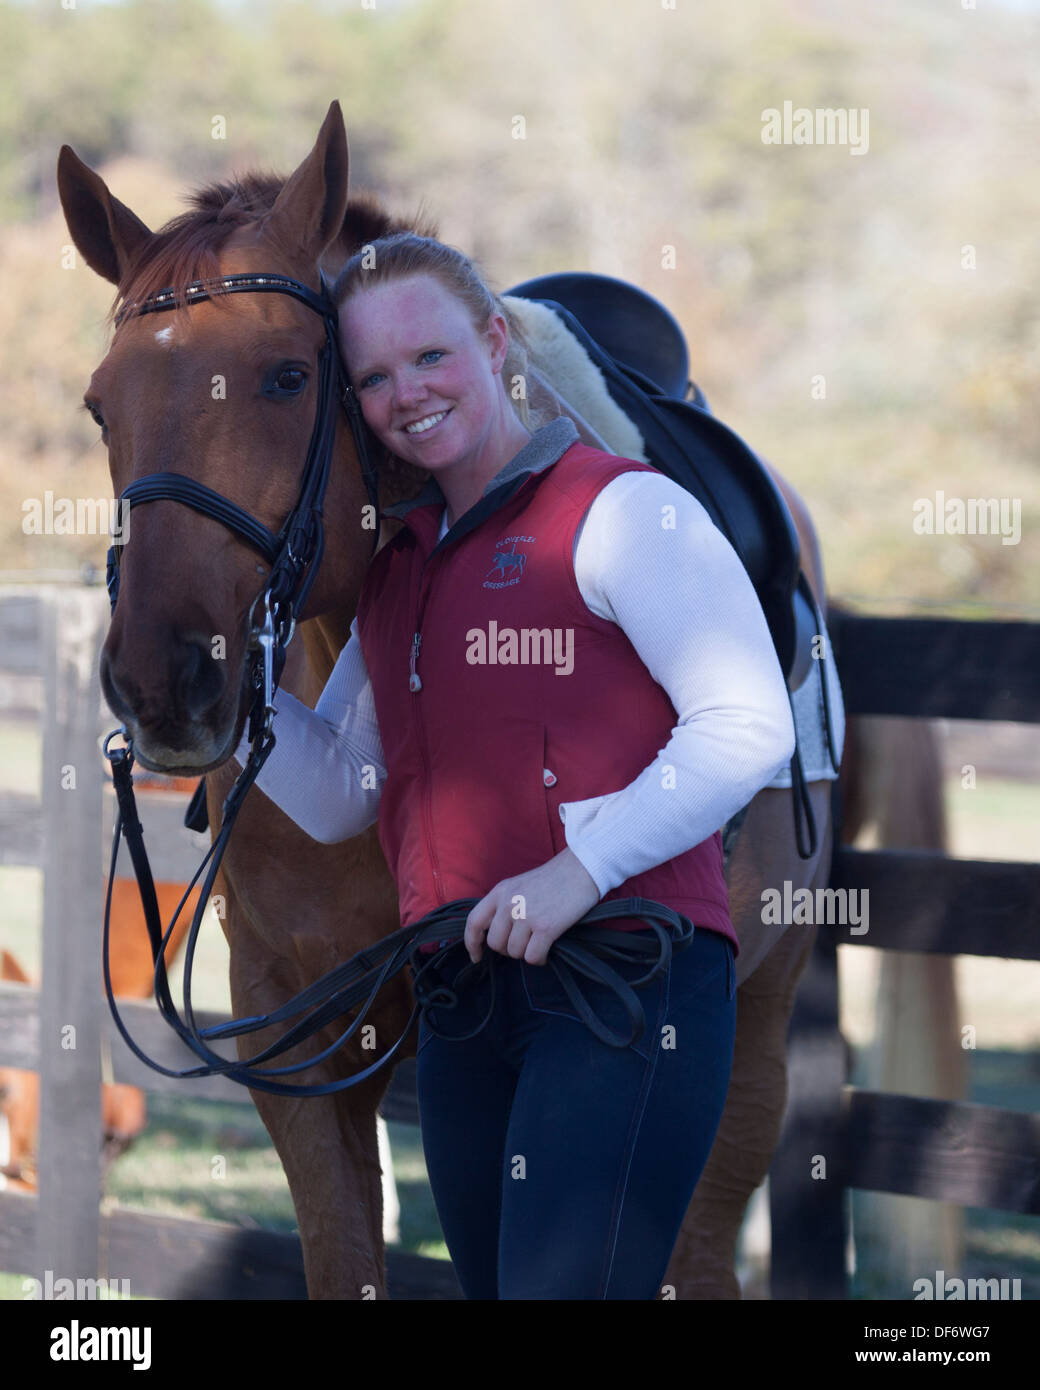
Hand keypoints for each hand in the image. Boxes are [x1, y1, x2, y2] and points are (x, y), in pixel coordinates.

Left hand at [464, 847, 601, 966]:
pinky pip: (533, 957)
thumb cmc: (554, 879)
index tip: (476, 956)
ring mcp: (526, 915)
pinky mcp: (545, 927)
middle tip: (524, 943)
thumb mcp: (520, 885)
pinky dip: (540, 959)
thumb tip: (497, 934)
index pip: (474, 922)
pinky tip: (548, 950)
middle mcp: (509, 903)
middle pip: (495, 943)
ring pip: (514, 952)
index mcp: (500, 892)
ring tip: (539, 942)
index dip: (472, 943)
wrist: (582, 869)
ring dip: (526, 953)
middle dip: (508, 949)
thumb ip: (505, 905)